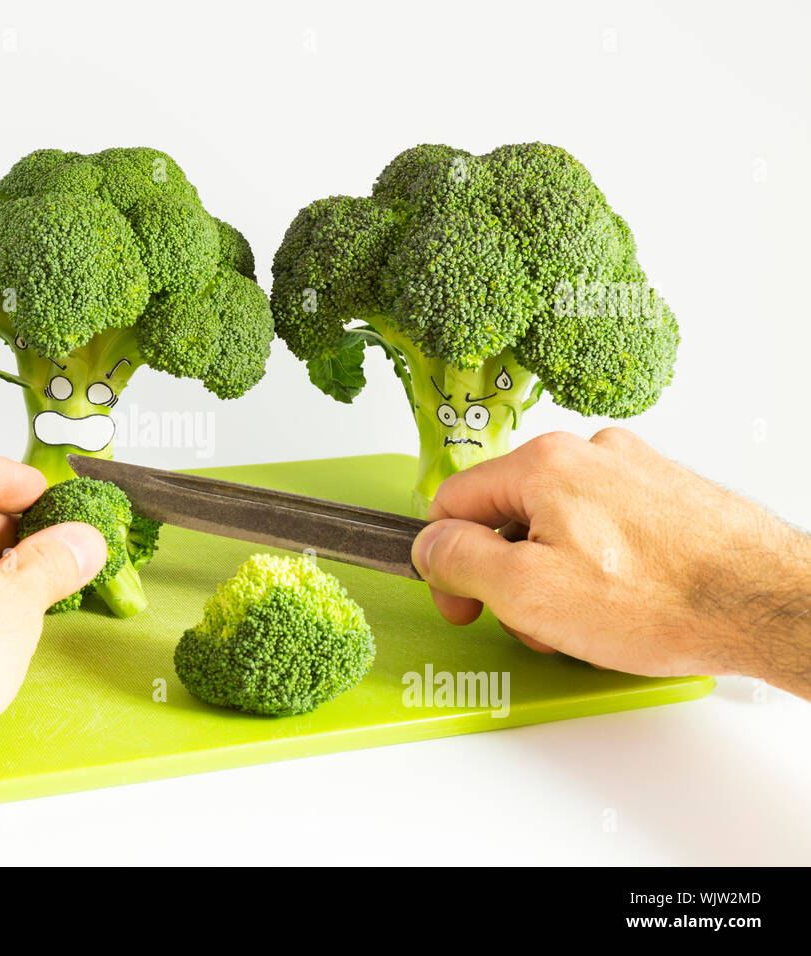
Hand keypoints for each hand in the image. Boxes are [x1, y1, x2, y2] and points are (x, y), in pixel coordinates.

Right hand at [411, 428, 810, 695]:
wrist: (767, 604)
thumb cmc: (662, 599)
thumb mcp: (526, 591)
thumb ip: (460, 561)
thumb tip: (430, 546)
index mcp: (543, 464)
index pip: (454, 502)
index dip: (444, 561)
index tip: (460, 603)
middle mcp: (589, 453)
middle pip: (509, 514)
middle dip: (508, 575)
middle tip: (531, 623)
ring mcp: (634, 471)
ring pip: (558, 525)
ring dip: (554, 575)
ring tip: (589, 621)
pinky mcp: (668, 495)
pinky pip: (605, 528)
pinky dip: (600, 567)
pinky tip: (624, 603)